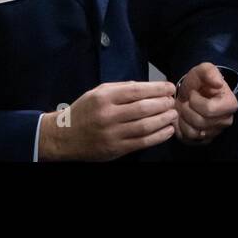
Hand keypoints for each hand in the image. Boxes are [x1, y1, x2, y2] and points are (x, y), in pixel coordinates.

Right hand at [37, 81, 176, 160]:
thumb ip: (121, 88)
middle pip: (144, 108)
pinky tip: (168, 130)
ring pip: (145, 126)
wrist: (64, 137)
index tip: (169, 87)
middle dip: (163, 104)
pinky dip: (158, 136)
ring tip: (173, 114)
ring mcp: (113, 134)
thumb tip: (147, 87)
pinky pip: (142, 142)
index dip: (157, 89)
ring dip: (164, 120)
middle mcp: (108, 115)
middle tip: (173, 101)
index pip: (137, 91)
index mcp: (104, 97)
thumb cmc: (84, 111)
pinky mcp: (116, 149)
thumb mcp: (98, 92)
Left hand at [174, 62, 237, 144]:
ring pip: (193, 132)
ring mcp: (215, 133)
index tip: (193, 93)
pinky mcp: (204, 140)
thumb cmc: (199, 83)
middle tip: (186, 101)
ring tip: (184, 108)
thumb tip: (218, 83)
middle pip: (200, 122)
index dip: (195, 101)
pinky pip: (188, 139)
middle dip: (187, 109)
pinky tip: (183, 118)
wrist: (191, 94)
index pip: (209, 109)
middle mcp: (226, 121)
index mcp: (230, 104)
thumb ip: (209, 72)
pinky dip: (181, 128)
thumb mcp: (202, 71)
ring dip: (183, 118)